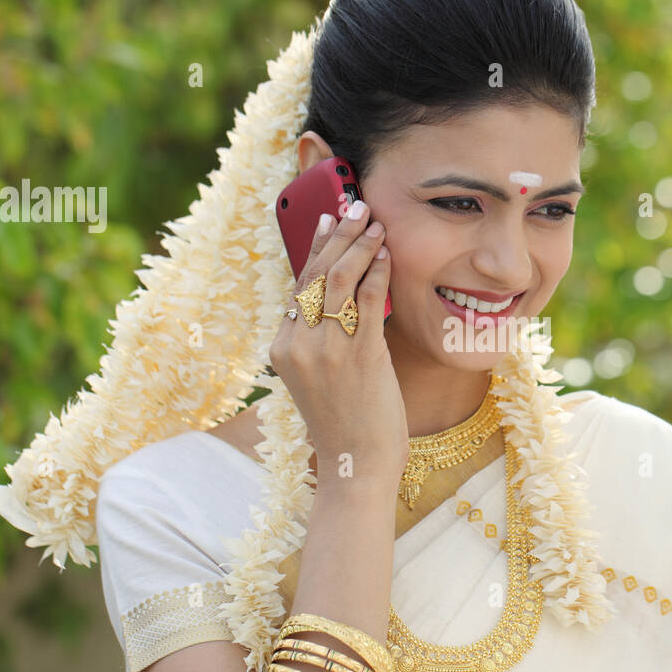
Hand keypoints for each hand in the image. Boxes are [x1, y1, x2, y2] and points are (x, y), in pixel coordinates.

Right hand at [270, 199, 407, 483]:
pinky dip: (379, 271)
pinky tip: (388, 254)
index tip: (327, 221)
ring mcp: (327, 350)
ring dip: (360, 244)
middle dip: (338, 234)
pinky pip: (369, 300)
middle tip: (355, 205)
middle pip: (315, 275)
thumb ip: (321, 342)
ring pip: (340, 280)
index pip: (298, 286)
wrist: (356, 466)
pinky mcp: (361, 355)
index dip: (315, 249)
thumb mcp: (319, 379)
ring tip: (374, 220)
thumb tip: (341, 300)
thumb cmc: (346, 425)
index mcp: (282, 349)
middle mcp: (298, 345)